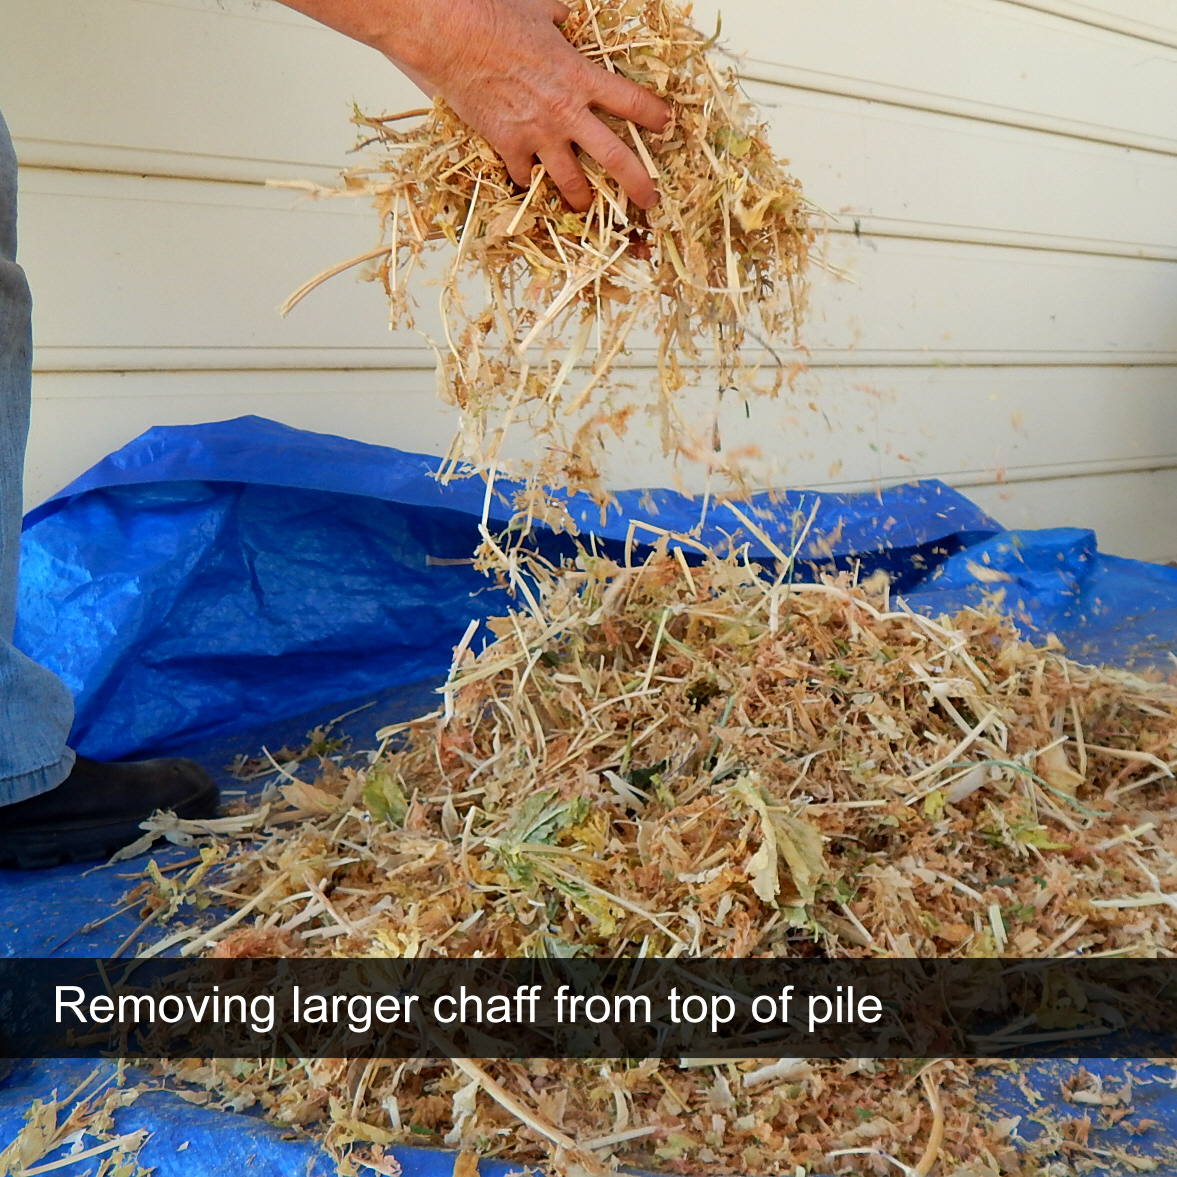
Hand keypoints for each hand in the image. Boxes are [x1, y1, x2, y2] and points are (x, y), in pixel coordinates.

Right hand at [276, 0, 670, 209]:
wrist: (450, 35)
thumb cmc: (492, 16)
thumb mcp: (538, 10)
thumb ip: (560, 22)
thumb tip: (565, 19)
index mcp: (580, 76)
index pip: (632, 102)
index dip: (654, 117)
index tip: (665, 125)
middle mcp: (566, 112)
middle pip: (616, 158)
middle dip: (637, 184)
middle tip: (648, 200)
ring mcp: (537, 134)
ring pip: (571, 181)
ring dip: (581, 197)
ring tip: (586, 205)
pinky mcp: (508, 146)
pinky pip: (524, 175)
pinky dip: (527, 180)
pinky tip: (528, 181)